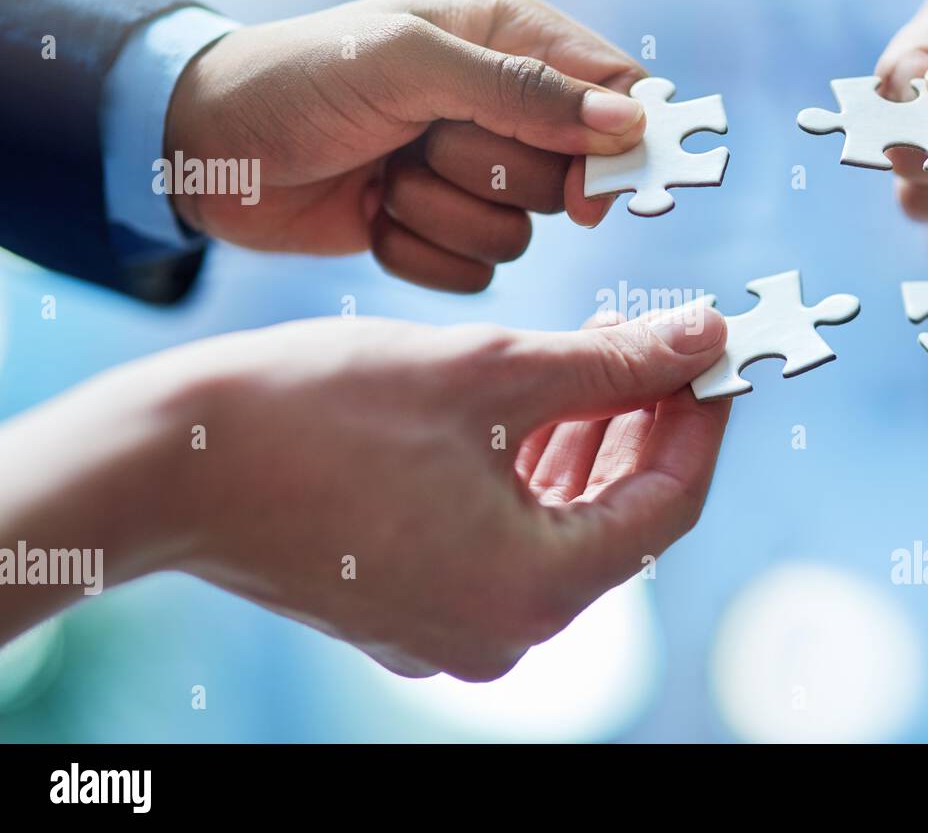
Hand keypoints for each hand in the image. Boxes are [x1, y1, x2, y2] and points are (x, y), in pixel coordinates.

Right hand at [0, 307, 729, 679]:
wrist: (169, 463)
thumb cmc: (320, 412)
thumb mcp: (490, 373)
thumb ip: (610, 362)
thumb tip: (702, 338)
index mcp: (533, 591)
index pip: (665, 506)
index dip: (699, 423)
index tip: (715, 357)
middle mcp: (502, 633)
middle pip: (615, 520)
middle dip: (647, 427)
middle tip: (668, 347)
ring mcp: (453, 627)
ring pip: (559, 527)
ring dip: (591, 445)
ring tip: (611, 360)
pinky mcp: (413, 605)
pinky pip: (505, 538)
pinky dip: (532, 474)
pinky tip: (545, 407)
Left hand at [165, 0, 645, 291]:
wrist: (206, 151)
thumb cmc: (298, 80)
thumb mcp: (409, 65)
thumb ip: (522, 92)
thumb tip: (627, 122)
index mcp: (505, 36)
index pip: (615, 87)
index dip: (617, 146)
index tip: (591, 193)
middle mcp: (499, 104)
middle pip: (570, 175)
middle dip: (492, 174)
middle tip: (427, 146)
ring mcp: (469, 171)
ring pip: (520, 232)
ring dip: (444, 213)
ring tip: (385, 176)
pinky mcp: (438, 229)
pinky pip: (474, 271)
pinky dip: (419, 251)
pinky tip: (373, 214)